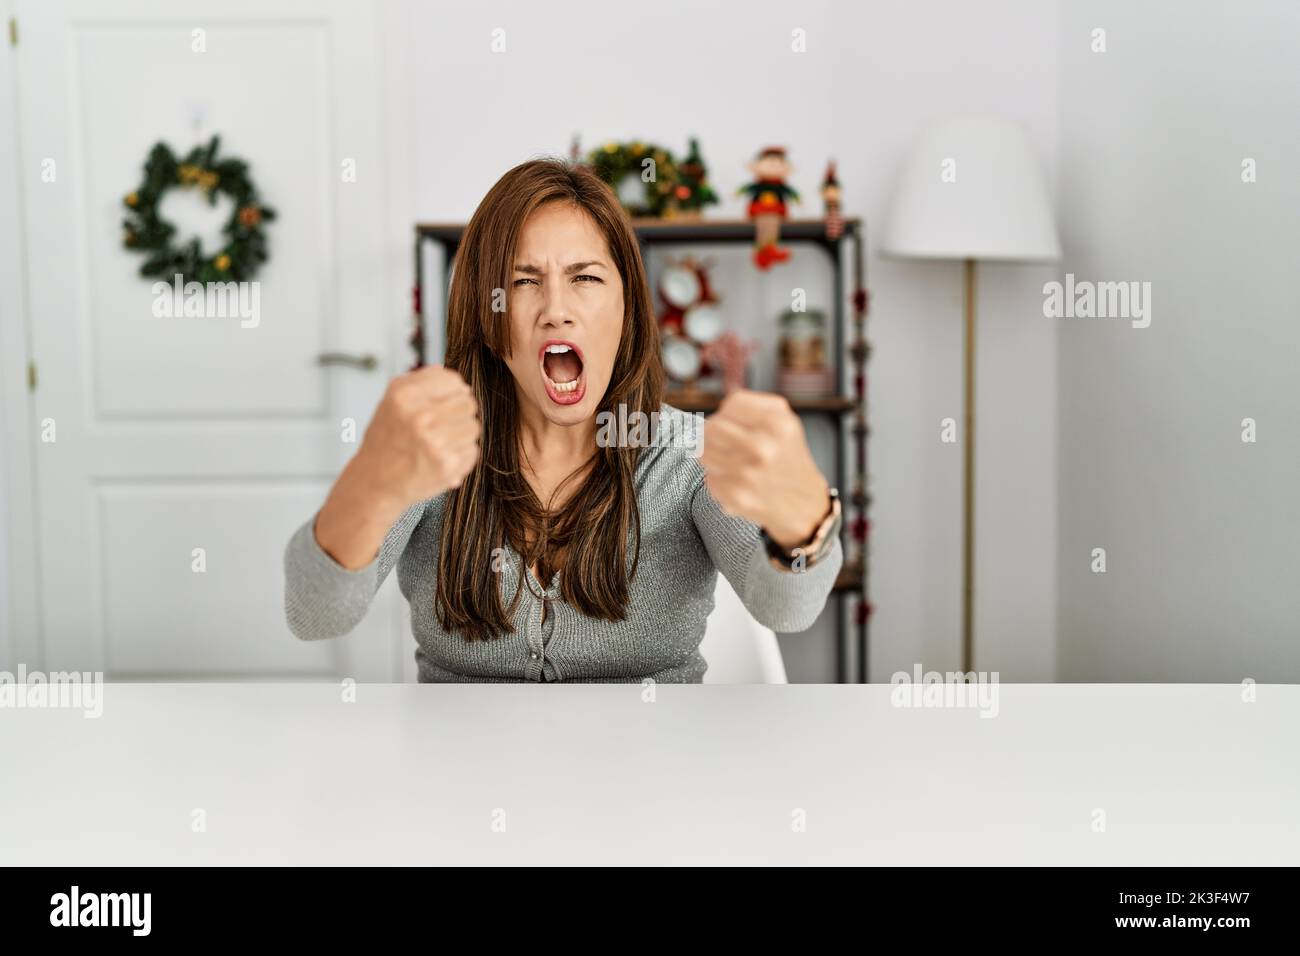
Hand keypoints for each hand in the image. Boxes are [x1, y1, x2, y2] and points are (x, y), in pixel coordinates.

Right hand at [356, 364, 480, 507]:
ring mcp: (435, 442)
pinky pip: (472, 451)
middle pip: (468, 403)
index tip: (444, 403)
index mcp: (404, 395)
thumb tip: (454, 377)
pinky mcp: (447, 466)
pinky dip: (460, 456)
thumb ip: (422, 380)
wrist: (375, 483)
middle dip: (458, 414)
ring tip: (439, 443)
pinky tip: (440, 459)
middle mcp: (420, 416)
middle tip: (440, 427)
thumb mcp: (392, 400)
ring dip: (461, 436)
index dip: (452, 392)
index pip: (454, 381)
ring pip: (473, 427)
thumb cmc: (386, 441)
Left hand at [699, 390, 830, 550]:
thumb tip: (721, 406)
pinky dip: (719, 479)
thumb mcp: (785, 421)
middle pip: (711, 428)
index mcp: (777, 424)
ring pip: (704, 453)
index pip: (731, 404)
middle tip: (725, 443)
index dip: (729, 412)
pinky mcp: (735, 497)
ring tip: (733, 462)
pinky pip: (709, 478)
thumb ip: (753, 404)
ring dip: (714, 456)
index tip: (733, 422)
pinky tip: (737, 481)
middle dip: (715, 434)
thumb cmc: (789, 458)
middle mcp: (762, 448)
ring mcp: (746, 474)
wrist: (804, 503)